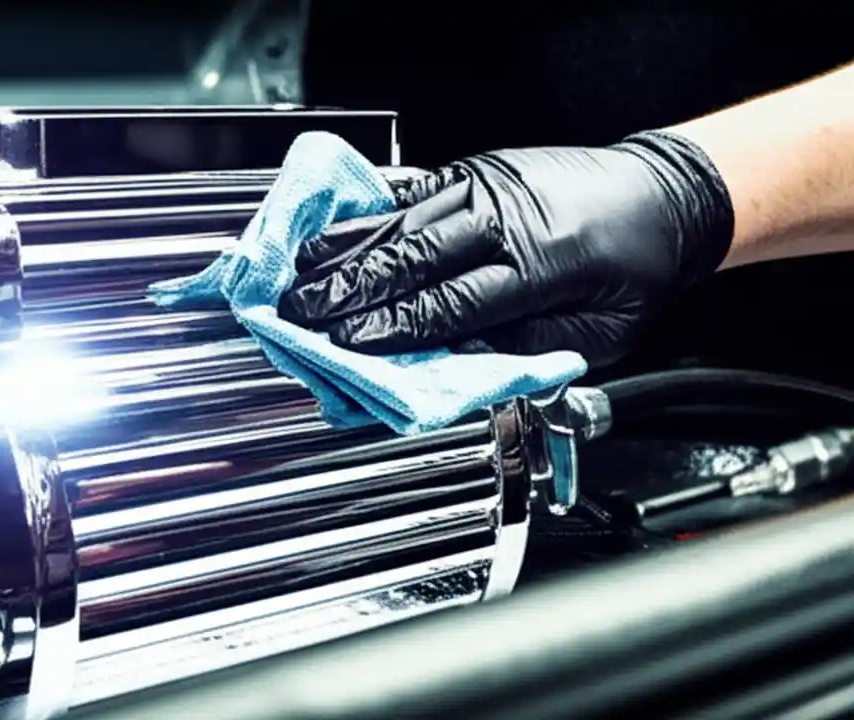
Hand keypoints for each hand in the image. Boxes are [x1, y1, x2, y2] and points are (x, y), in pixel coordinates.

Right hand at [278, 131, 734, 366]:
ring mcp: (487, 185)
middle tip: (301, 311)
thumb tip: (449, 361)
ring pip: (403, 221)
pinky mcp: (476, 169)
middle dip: (350, 289)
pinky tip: (333, 228)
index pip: (451, 303)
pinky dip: (368, 213)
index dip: (394, 327)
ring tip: (299, 273)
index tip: (349, 343)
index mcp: (544, 266)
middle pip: (413, 257)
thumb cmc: (634, 272)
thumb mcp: (596, 334)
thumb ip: (519, 348)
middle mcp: (508, 218)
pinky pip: (412, 192)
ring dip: (346, 250)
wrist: (667, 195)